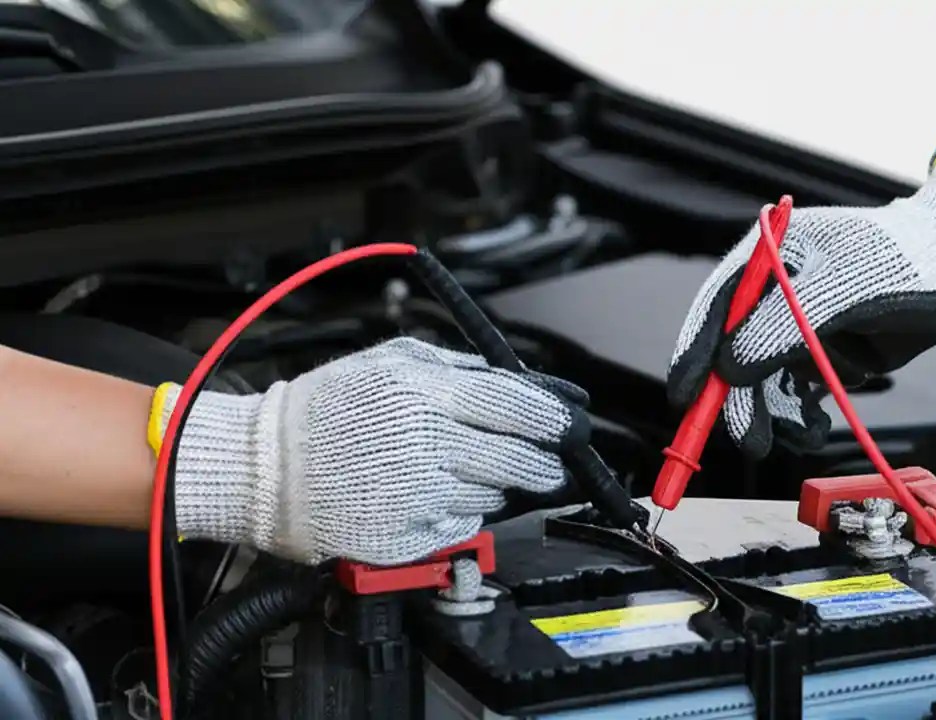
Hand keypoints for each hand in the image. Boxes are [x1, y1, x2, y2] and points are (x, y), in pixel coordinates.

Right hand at [166, 337, 587, 564]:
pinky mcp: (404, 537)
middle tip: (549, 464)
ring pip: (488, 496)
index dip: (552, 419)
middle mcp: (426, 446)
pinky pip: (455, 526)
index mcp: (423, 395)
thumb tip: (510, 378)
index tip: (572, 425)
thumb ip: (452, 366)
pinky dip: (452, 512)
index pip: (515, 407)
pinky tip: (423, 495)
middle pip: (517, 461)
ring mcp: (416, 497)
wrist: (263, 470)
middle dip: (542, 464)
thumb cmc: (323, 410)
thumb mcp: (386, 361)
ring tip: (449, 470)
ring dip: (488, 485)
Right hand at [668, 156, 935, 458]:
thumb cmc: (905, 258)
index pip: (717, 305)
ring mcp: (795, 324)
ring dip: (779, 412)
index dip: (695, 351)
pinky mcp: (817, 351)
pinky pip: (795, 392)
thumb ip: (783, 328)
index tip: (684, 395)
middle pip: (736, 351)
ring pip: (765, 380)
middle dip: (741, 399)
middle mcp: (774, 291)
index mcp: (768, 257)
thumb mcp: (843, 290)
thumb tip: (731, 367)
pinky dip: (802, 415)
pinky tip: (817, 426)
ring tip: (808, 433)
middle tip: (750, 441)